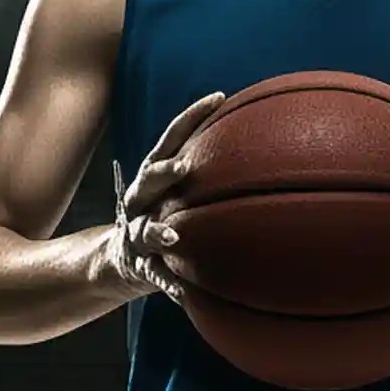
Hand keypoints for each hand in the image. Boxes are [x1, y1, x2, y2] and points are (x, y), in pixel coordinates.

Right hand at [106, 91, 225, 304]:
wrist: (122, 260)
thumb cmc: (165, 214)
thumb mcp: (180, 189)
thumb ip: (210, 169)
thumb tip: (267, 144)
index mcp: (154, 175)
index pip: (171, 138)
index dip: (191, 116)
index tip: (219, 97)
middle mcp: (140, 198)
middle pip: (148, 177)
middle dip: (165, 171)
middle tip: (186, 167)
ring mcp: (135, 231)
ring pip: (144, 229)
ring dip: (158, 231)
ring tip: (174, 234)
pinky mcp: (140, 263)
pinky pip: (154, 273)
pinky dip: (168, 282)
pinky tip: (182, 292)